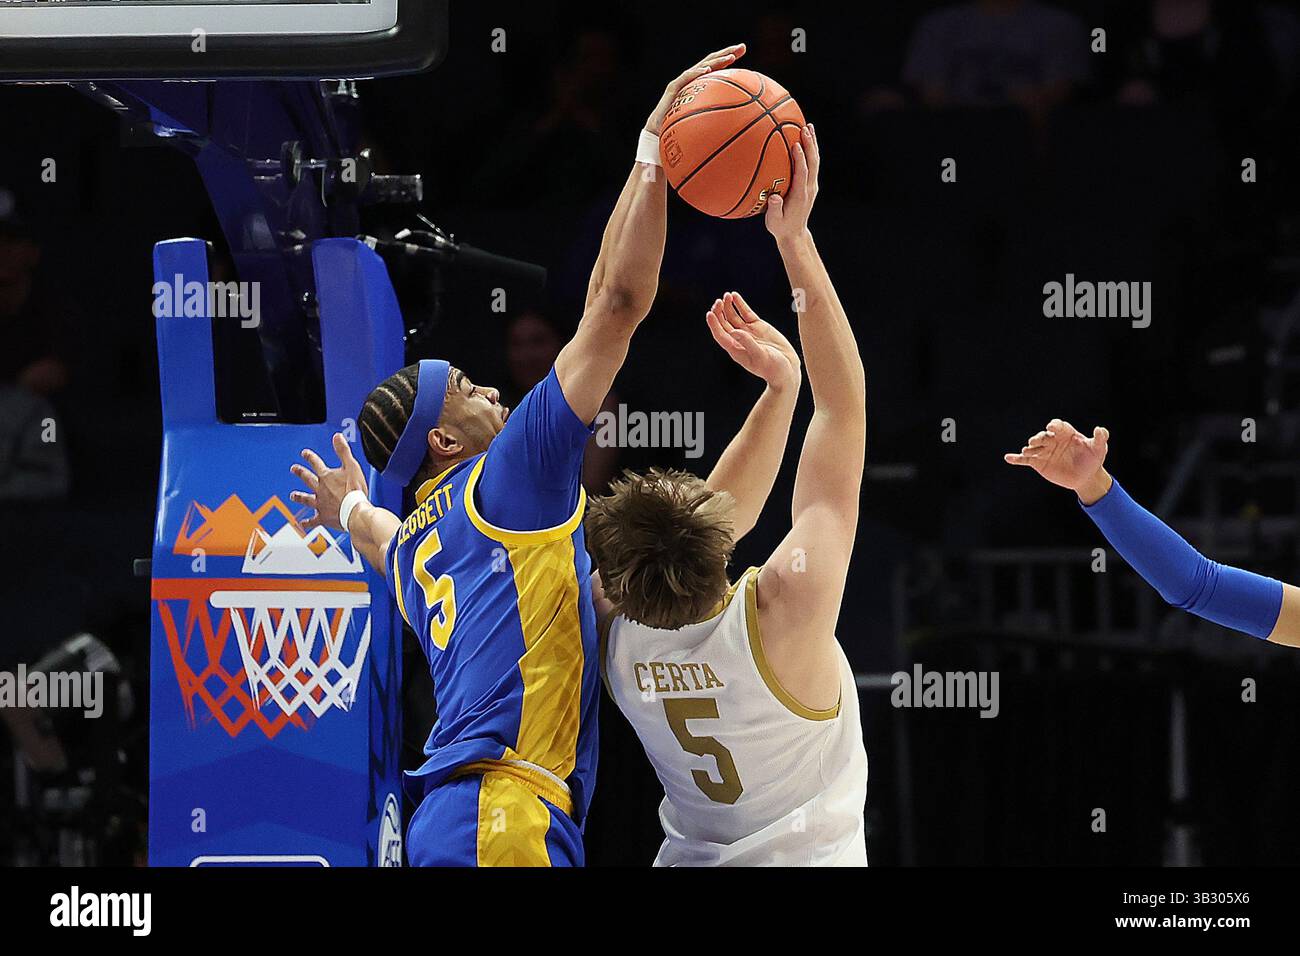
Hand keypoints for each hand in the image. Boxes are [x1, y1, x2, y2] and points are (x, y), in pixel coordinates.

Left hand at [290, 433, 369, 530]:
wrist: (356, 511)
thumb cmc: (355, 490)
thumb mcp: (352, 466)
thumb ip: (343, 451)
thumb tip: (337, 437)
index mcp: (327, 477)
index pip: (316, 463)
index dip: (310, 457)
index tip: (304, 453)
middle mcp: (320, 489)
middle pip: (307, 479)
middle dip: (300, 473)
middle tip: (294, 469)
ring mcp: (321, 504)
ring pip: (306, 499)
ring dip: (299, 497)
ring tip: (292, 495)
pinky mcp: (324, 517)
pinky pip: (312, 521)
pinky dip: (307, 523)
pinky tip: (302, 524)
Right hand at [646, 43, 745, 135]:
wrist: (659, 132)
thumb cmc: (681, 128)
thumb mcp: (704, 121)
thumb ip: (718, 117)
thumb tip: (740, 120)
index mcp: (700, 83)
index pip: (716, 65)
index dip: (729, 56)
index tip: (743, 49)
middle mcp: (692, 79)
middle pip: (711, 61)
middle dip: (726, 52)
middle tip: (742, 47)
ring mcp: (682, 82)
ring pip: (700, 67)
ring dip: (716, 61)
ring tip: (730, 58)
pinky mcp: (673, 88)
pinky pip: (685, 79)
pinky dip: (696, 73)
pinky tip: (707, 70)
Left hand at [706, 291, 800, 393]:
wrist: (787, 368)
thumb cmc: (773, 368)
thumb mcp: (760, 356)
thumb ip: (748, 343)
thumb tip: (734, 331)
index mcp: (736, 349)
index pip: (720, 335)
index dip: (714, 324)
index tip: (710, 313)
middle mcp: (739, 339)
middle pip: (724, 323)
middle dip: (719, 312)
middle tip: (718, 301)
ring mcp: (748, 332)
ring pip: (733, 316)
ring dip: (728, 306)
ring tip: (726, 295)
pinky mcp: (758, 326)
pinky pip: (746, 313)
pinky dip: (740, 304)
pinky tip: (735, 296)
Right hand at [766, 124, 818, 241]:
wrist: (794, 234)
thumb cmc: (781, 227)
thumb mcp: (774, 222)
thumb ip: (775, 209)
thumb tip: (774, 198)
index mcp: (800, 195)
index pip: (802, 173)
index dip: (800, 158)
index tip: (796, 144)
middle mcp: (809, 188)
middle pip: (813, 163)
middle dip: (810, 145)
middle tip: (805, 128)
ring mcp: (812, 185)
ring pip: (815, 161)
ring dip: (812, 144)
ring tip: (808, 126)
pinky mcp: (810, 184)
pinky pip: (812, 164)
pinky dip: (810, 150)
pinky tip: (805, 139)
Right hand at [1004, 419, 1111, 503]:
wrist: (1085, 477)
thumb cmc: (1093, 460)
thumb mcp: (1099, 449)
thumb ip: (1100, 438)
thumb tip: (1100, 429)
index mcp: (1065, 433)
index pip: (1057, 426)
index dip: (1054, 426)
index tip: (1051, 428)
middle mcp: (1052, 440)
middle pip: (1042, 436)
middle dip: (1039, 438)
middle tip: (1036, 442)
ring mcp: (1044, 451)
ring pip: (1033, 447)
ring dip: (1029, 448)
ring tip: (1027, 452)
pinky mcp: (1038, 463)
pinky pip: (1024, 460)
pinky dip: (1016, 459)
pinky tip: (1008, 458)